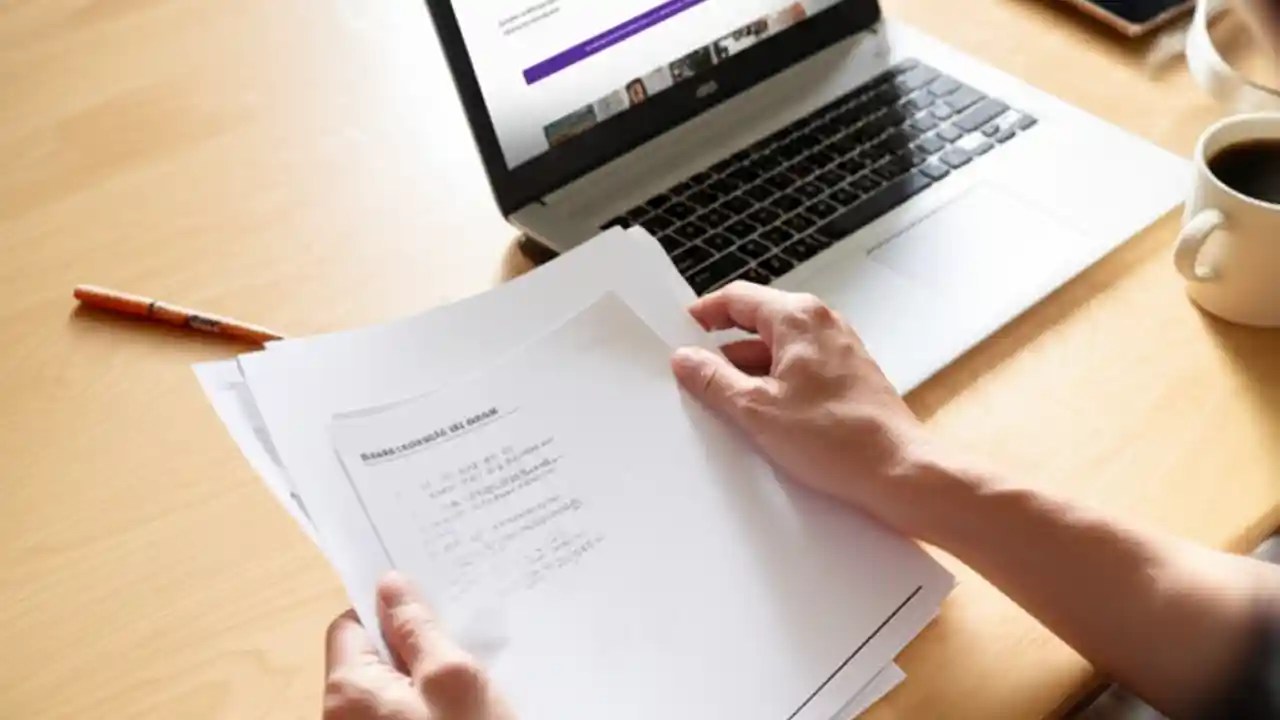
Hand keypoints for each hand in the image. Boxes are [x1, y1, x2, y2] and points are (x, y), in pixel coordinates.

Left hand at [323, 573, 512, 719]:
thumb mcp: (453, 678)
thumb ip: (418, 629)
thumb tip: (390, 584)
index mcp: (348, 689)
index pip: (349, 625)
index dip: (386, 610)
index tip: (430, 606)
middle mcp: (342, 713)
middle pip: (369, 655)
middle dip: (411, 641)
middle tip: (457, 640)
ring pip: (388, 683)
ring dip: (423, 673)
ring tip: (464, 675)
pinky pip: (399, 708)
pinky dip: (425, 700)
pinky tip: (461, 704)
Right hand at [670, 282, 966, 536]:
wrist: (899, 471)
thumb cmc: (838, 439)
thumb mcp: (756, 409)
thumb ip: (714, 379)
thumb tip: (687, 360)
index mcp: (798, 318)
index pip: (738, 298)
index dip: (703, 315)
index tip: (680, 334)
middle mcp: (822, 325)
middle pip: (756, 324)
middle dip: (723, 351)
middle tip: (693, 377)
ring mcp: (837, 352)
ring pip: (776, 352)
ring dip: (747, 375)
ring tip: (723, 407)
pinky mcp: (845, 380)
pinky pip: (797, 373)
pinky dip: (773, 388)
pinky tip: (760, 420)